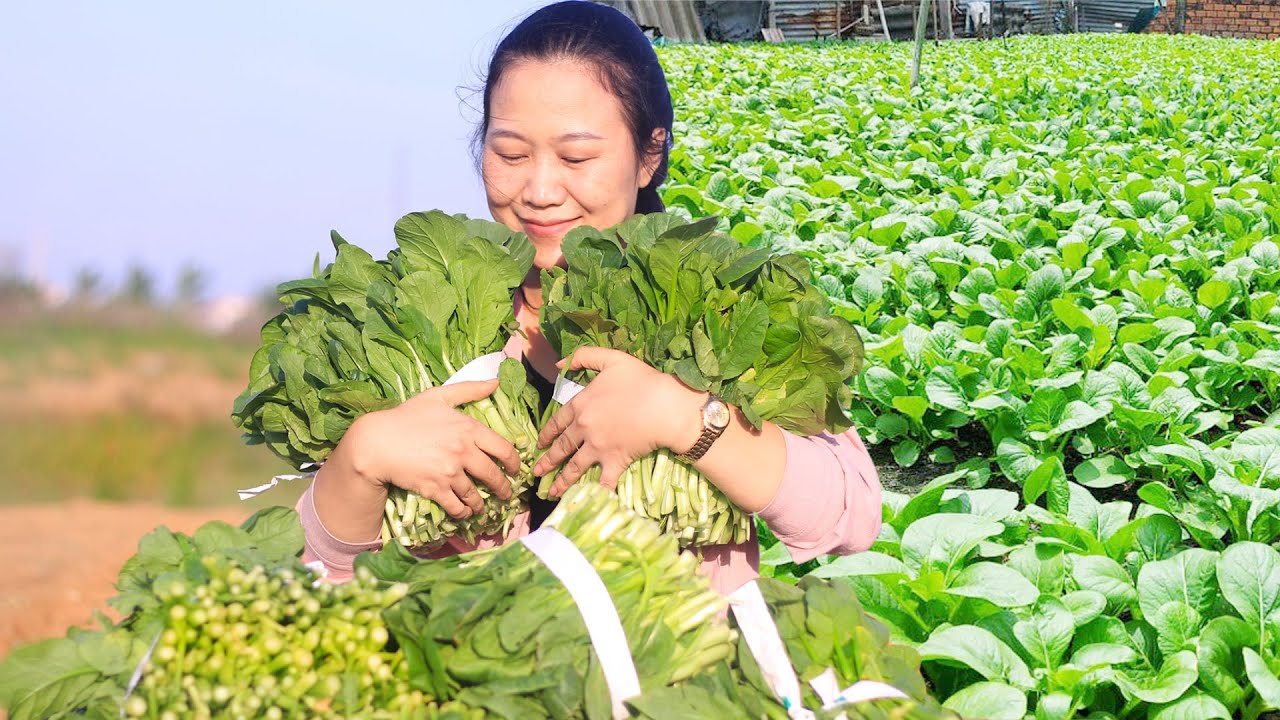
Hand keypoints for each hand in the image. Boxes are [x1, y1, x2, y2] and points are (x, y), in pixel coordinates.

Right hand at [342, 379, 521, 518]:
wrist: (377, 442)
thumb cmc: (406, 416)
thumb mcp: (438, 396)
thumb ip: (469, 389)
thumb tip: (496, 381)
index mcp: (468, 429)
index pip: (503, 449)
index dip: (514, 463)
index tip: (516, 470)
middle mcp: (463, 451)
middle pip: (493, 475)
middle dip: (503, 488)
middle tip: (506, 494)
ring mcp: (450, 472)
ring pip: (475, 495)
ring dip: (482, 504)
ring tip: (484, 507)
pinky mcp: (435, 489)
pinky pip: (457, 507)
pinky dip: (463, 513)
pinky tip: (465, 513)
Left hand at [532, 347, 704, 496]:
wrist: (664, 406)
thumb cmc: (642, 380)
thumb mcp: (612, 359)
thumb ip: (583, 357)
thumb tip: (558, 364)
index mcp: (580, 404)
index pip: (557, 422)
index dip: (547, 433)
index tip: (539, 444)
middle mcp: (584, 428)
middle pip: (562, 447)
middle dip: (548, 460)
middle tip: (537, 472)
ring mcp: (598, 447)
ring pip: (575, 466)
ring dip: (562, 480)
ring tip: (552, 492)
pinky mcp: (615, 461)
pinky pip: (604, 481)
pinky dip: (596, 492)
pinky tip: (587, 502)